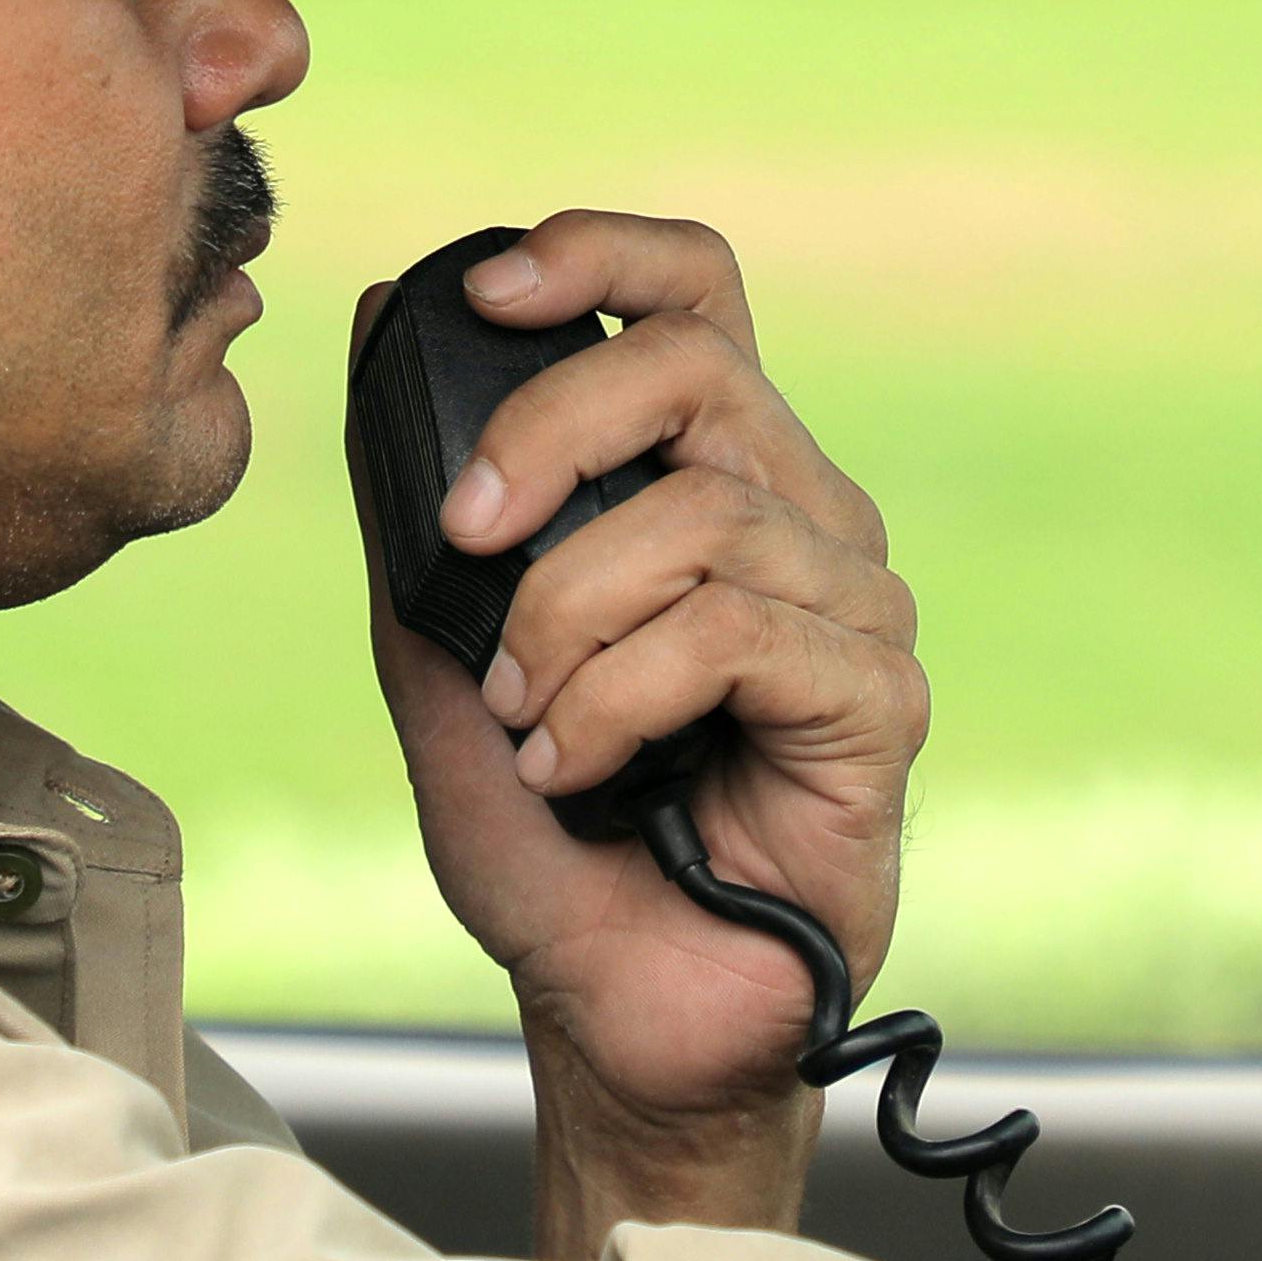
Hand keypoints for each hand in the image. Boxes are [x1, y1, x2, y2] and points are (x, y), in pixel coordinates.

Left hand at [368, 213, 925, 1171]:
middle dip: (549, 433)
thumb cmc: (545, 836)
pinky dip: (618, 696)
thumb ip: (418, 495)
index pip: (696, 292)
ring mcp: (852, 605)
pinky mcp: (877, 700)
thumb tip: (384, 307)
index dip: (603, 251)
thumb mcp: (441, 642)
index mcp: (711, 476)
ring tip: (526, 718)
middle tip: (467, 540)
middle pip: (694, 366)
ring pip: (703, 516)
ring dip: (570, 618)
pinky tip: (579, 767)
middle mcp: (801, 517)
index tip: (488, 285)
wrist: (607, 1009)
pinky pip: (736, 631)